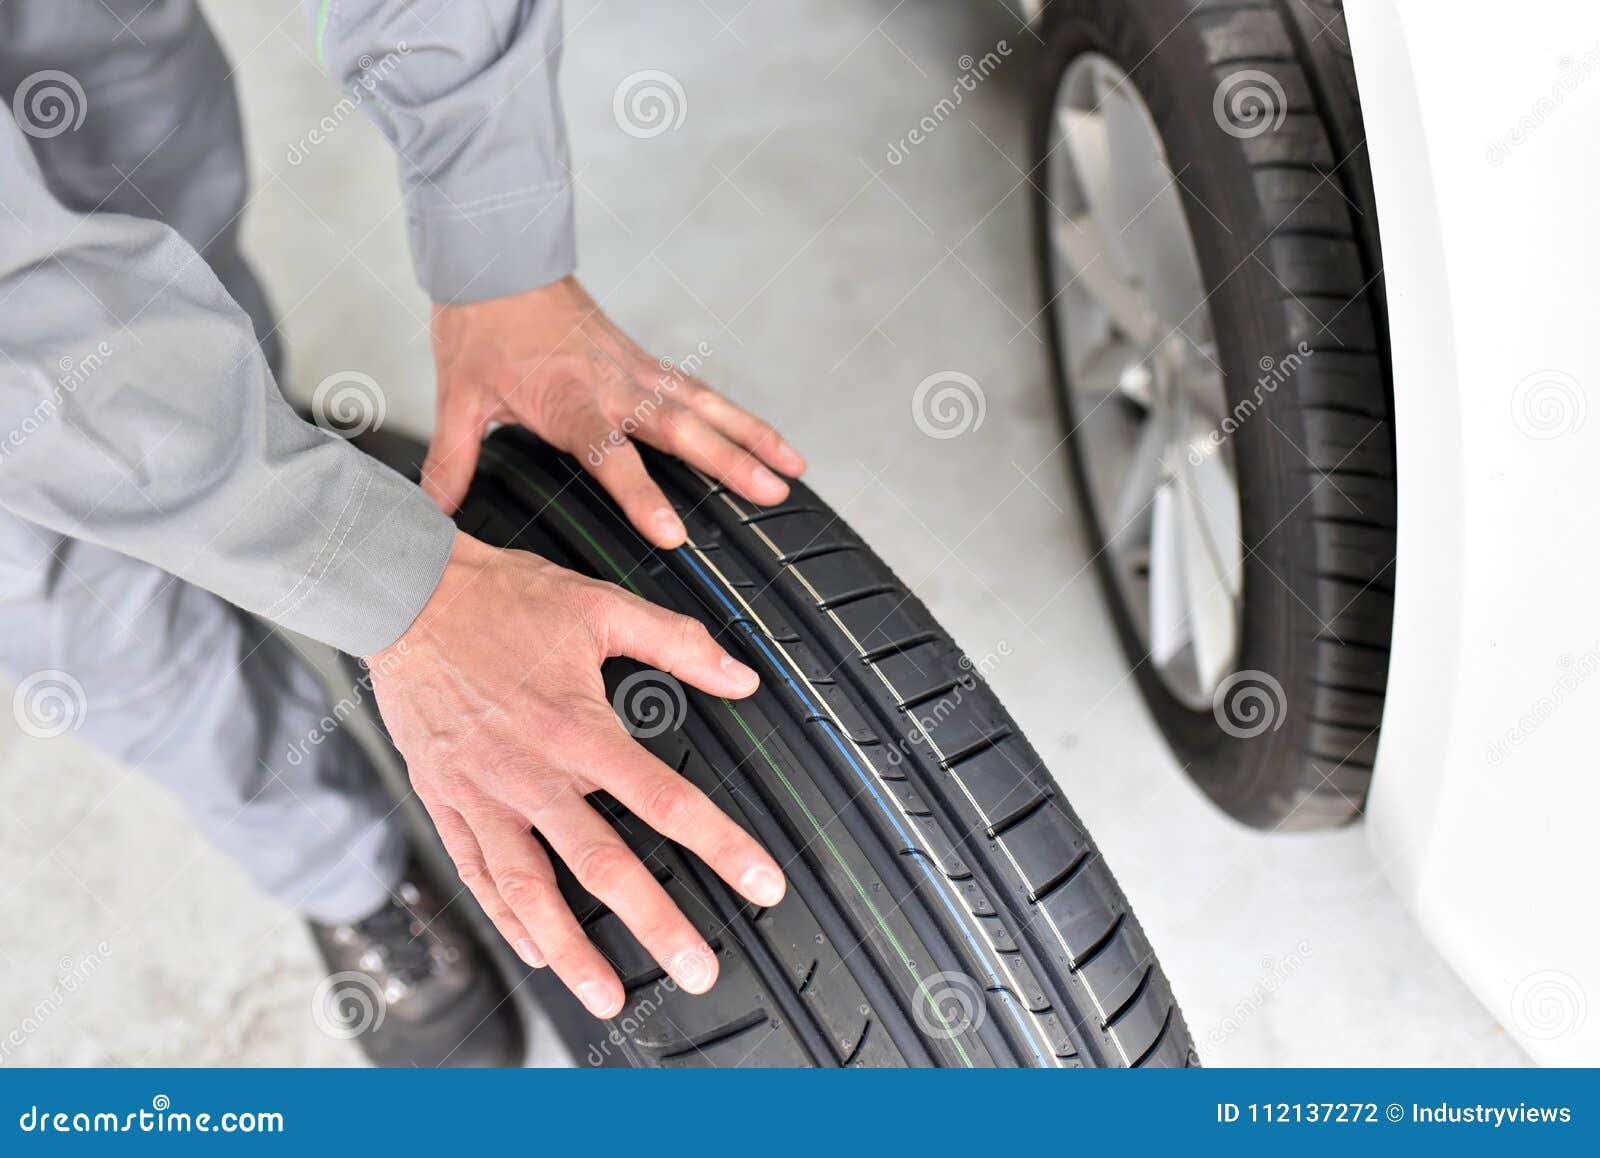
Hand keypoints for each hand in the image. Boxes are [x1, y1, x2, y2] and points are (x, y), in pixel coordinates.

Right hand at [365, 533, 786, 1017]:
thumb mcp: (600, 606)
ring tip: (608, 996)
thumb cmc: (499, 599)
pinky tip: (537, 951)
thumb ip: (678, 643)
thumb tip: (742, 676)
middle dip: (656, 925)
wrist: (402, 595)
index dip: (721, 846)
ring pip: (531, 888)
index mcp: (579, 728)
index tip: (760, 884)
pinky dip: (507, 918)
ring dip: (571, 949)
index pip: (665, 800)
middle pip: (603, 865)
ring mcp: (482, 794)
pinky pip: (478, 873)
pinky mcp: (445, 800)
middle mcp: (532, 773)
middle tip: (697, 970)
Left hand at [422, 277, 805, 544]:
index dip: (642, 496)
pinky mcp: (646, 363)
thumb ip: (452, 461)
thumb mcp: (458, 396)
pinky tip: (768, 437)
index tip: (673, 533)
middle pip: (682, 430)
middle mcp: (615, 386)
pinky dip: (739, 415)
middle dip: (730, 464)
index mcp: (570, 400)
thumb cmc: (481, 324)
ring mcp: (637, 372)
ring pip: (707, 407)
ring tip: (793, 469)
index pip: (611, 456)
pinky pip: (702, 392)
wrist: (499, 258)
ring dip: (752, 437)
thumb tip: (430, 514)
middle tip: (770, 494)